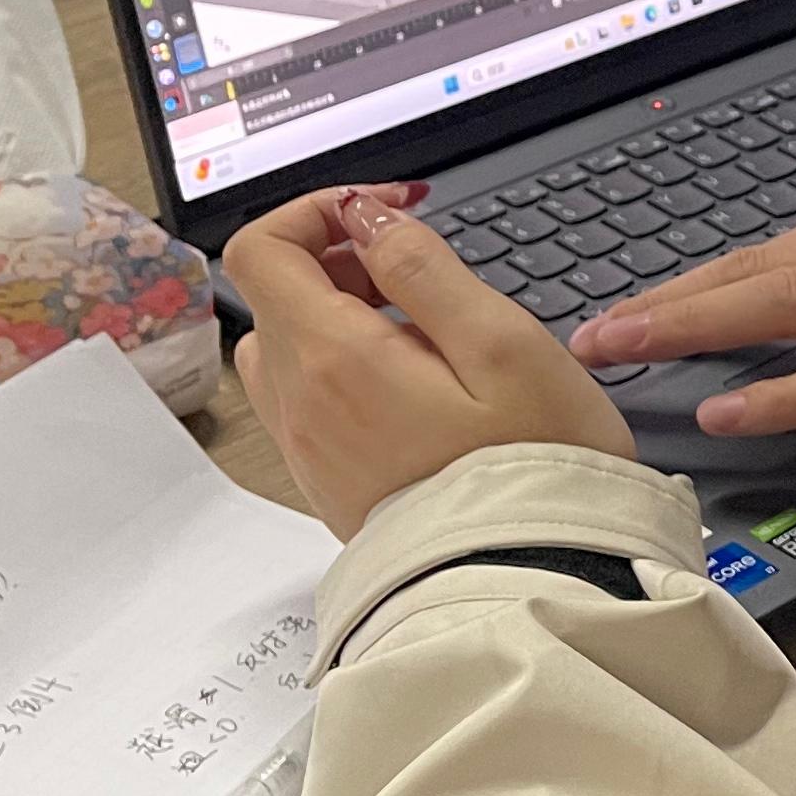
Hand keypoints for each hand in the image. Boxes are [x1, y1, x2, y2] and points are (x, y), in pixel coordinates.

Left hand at [226, 184, 629, 537]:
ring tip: (417, 327)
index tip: (386, 214)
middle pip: (271, 296)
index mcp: (334, 358)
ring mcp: (309, 450)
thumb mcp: (502, 342)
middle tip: (415, 267)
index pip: (262, 249)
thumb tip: (368, 221)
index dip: (316, 211)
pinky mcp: (329, 482)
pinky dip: (341, 368)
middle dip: (334, 259)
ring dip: (333, 316)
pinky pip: (307, 401)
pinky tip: (415, 384)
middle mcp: (301, 405)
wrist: (530, 584)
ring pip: (284, 349)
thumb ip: (424, 269)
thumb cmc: (533, 467)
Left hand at [572, 161, 795, 436]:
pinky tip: (728, 407)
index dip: (708, 277)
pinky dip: (782, 389)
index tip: (651, 299)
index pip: (782, 248)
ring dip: (690, 326)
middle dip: (669, 299)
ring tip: (618, 352)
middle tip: (595, 328)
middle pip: (756, 270)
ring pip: (778, 304)